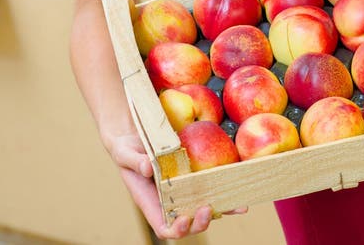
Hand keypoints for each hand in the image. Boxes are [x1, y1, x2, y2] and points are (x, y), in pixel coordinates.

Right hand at [108, 132, 246, 238]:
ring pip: (203, 206)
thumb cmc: (126, 149)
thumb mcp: (125, 153)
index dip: (176, 229)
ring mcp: (184, 189)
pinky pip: (209, 185)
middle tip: (208, 208)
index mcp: (151, 202)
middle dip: (200, 222)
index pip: (164, 227)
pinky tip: (238, 185)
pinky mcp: (193, 175)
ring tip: (239, 206)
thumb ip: (134, 161)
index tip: (184, 220)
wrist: (135, 135)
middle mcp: (170, 200)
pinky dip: (224, 188)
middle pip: (188, 222)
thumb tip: (148, 167)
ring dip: (222, 209)